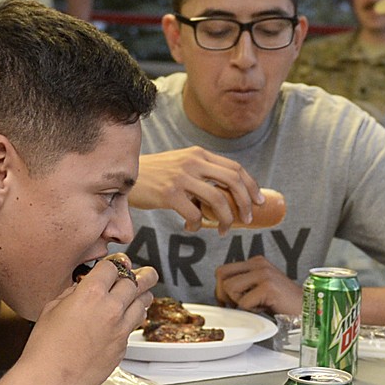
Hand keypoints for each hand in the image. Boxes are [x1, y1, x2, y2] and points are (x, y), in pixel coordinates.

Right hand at [19, 260, 156, 384]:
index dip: (112, 265)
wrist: (50, 380)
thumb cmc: (45, 348)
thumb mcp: (51, 308)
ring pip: (143, 303)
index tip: (113, 266)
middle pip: (135, 282)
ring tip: (142, 292)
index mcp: (91, 294)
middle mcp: (111, 309)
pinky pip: (133, 327)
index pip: (112, 267)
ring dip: (141, 295)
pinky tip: (127, 319)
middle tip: (138, 273)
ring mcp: (120, 329)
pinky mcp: (123, 347)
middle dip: (135, 275)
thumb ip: (71, 294)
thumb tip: (80, 289)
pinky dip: (132, 320)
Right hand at [132, 147, 261, 230]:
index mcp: (199, 154)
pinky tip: (192, 227)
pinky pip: (195, 214)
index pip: (235, 167)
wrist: (125, 176)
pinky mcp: (170, 194)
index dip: (251, 185)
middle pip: (233, 182)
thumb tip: (227, 197)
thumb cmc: (156, 175)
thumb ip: (202, 174)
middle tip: (247, 219)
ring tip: (223, 230)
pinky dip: (198, 225)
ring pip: (218, 200)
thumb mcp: (182, 165)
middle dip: (246, 204)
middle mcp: (193, 162)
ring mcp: (182, 178)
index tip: (259, 201)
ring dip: (226, 219)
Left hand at [215, 256, 303, 316]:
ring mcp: (263, 274)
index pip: (223, 270)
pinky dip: (251, 311)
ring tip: (256, 305)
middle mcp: (259, 264)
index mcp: (256, 262)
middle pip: (221, 275)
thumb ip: (242, 285)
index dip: (220, 288)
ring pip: (229, 288)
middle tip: (237, 305)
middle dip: (223, 294)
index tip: (227, 302)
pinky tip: (265, 308)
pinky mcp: (267, 287)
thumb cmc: (283, 303)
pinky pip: (243, 302)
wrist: (305, 308)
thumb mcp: (259, 288)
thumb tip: (219, 293)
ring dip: (239, 303)